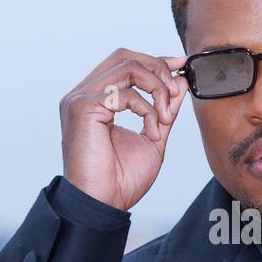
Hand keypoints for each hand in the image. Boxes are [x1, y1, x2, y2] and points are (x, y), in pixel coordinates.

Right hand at [59, 48, 188, 210]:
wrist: (103, 204)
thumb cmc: (121, 179)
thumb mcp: (153, 137)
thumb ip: (164, 109)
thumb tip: (180, 82)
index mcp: (96, 99)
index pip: (125, 62)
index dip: (155, 60)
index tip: (181, 66)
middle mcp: (84, 93)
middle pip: (125, 56)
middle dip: (158, 69)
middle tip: (176, 92)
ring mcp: (80, 99)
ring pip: (127, 67)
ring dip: (156, 88)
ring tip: (165, 117)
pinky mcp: (83, 108)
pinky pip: (124, 93)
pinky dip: (146, 109)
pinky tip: (151, 132)